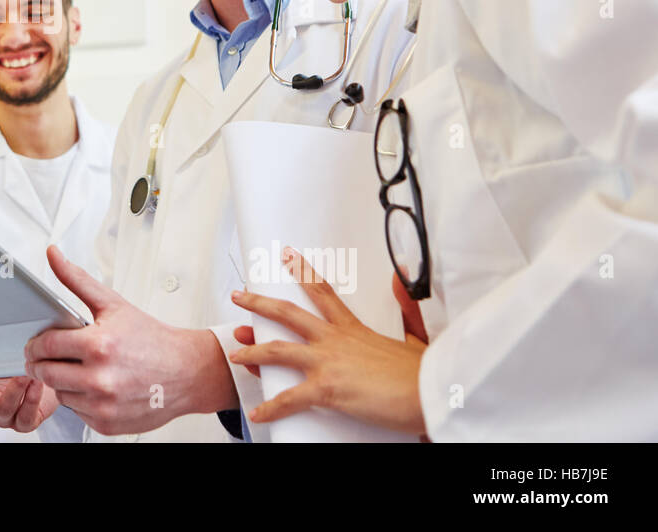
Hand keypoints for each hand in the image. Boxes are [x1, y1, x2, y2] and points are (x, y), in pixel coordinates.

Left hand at [22, 246, 237, 435]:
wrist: (186, 371)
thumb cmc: (151, 338)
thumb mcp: (113, 304)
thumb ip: (76, 280)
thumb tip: (53, 255)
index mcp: (98, 346)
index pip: (45, 346)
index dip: (36, 343)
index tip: (37, 343)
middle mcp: (100, 379)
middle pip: (46, 374)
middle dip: (42, 364)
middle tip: (49, 357)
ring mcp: (103, 405)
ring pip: (60, 394)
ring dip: (62, 382)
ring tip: (80, 369)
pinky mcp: (107, 424)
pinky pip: (77, 412)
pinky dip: (81, 400)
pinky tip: (95, 386)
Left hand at [227, 248, 426, 433]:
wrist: (432, 392)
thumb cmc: (423, 373)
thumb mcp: (413, 334)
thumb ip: (402, 307)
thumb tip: (399, 279)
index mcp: (353, 329)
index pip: (323, 292)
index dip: (303, 272)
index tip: (288, 257)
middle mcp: (335, 340)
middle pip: (287, 314)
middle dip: (258, 303)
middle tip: (239, 295)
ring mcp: (327, 362)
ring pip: (277, 351)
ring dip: (252, 353)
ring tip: (235, 354)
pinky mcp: (327, 388)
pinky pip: (289, 399)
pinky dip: (271, 407)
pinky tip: (258, 411)